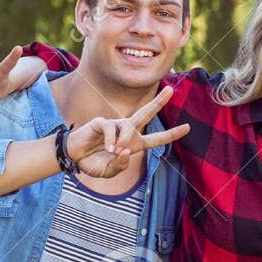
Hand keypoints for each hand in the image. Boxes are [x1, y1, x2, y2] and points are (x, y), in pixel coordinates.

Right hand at [66, 86, 189, 178]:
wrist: (73, 158)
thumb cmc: (93, 163)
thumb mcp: (110, 171)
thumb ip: (120, 166)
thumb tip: (126, 152)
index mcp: (134, 144)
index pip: (156, 139)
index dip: (172, 134)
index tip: (188, 127)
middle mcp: (127, 131)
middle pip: (146, 114)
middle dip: (158, 101)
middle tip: (171, 90)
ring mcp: (114, 125)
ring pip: (128, 126)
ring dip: (124, 139)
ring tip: (115, 151)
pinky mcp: (101, 123)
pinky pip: (110, 128)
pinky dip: (110, 140)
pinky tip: (107, 148)